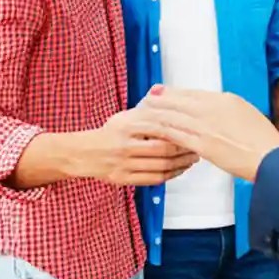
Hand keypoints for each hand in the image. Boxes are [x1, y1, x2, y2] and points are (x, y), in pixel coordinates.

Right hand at [62, 108, 200, 186]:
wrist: (82, 154)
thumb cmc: (108, 134)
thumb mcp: (124, 117)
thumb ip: (146, 111)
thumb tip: (167, 98)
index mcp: (126, 127)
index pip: (159, 128)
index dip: (179, 131)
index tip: (193, 131)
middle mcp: (124, 146)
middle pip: (163, 150)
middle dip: (184, 149)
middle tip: (196, 146)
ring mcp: (123, 164)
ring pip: (161, 166)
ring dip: (181, 163)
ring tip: (191, 159)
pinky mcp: (124, 179)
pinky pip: (154, 179)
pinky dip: (170, 175)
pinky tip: (178, 169)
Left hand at [131, 86, 278, 181]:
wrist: (270, 157)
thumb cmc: (264, 142)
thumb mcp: (247, 116)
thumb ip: (229, 112)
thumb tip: (218, 112)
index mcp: (226, 99)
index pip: (192, 93)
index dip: (174, 93)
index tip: (163, 92)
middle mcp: (214, 108)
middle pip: (178, 100)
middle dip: (159, 99)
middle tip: (145, 99)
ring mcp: (207, 126)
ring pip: (173, 115)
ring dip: (155, 114)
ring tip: (142, 113)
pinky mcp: (203, 144)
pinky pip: (175, 135)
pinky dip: (161, 132)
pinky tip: (151, 132)